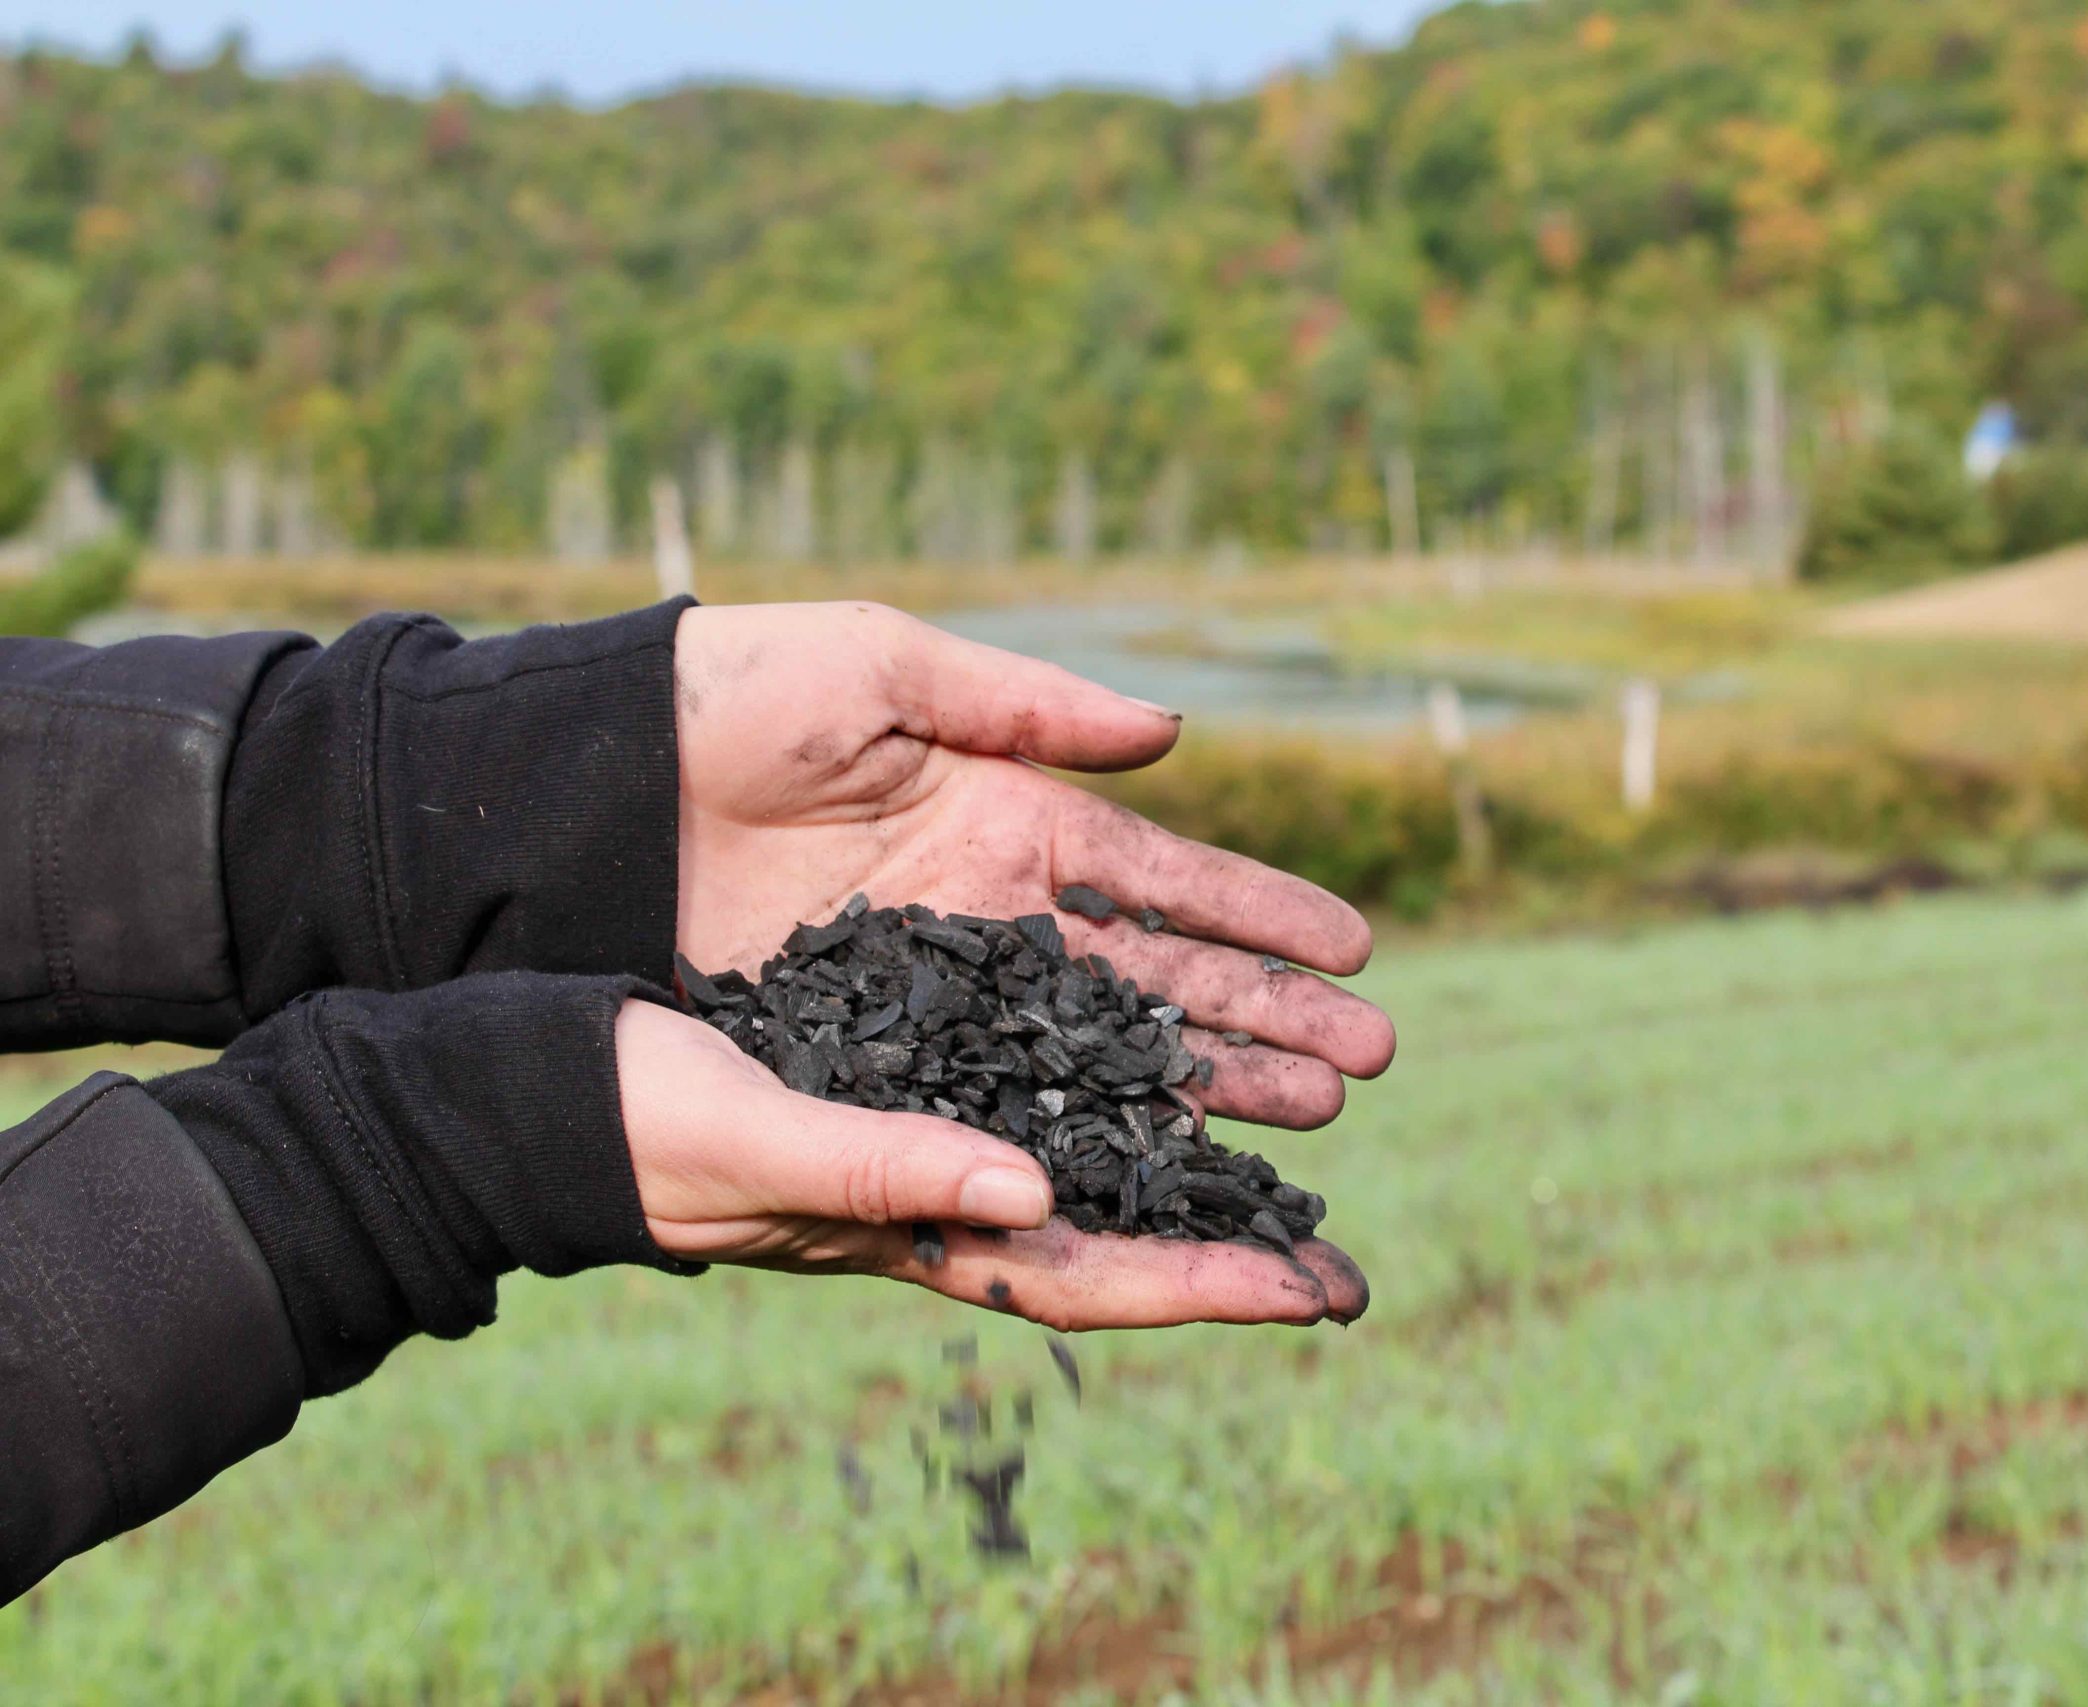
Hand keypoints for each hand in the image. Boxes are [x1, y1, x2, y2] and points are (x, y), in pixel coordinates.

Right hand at [617, 1001, 1367, 1326]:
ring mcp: (935, 1121)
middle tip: (1342, 1258)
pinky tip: (1176, 1038)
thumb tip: (1037, 1193)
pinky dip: (1119, 1058)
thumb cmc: (634, 1128)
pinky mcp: (913, 1053)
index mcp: (917, 1230)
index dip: (1201, 1288)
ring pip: (1099, 1139)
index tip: (1311, 1294)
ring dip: (1199, 1133)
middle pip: (1118, 1225)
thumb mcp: (760, 1140)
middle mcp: (947, 1185)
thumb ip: (885, 1169)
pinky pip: (1046, 1061)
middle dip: (1228, 1241)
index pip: (1087, 1280)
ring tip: (1308, 1112)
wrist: (547, 1081)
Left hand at [671, 602, 1396, 1137]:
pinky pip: (997, 1103)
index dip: (1260, 910)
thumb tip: (1172, 735)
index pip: (1164, 874)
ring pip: (1099, 1054)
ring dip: (1208, 1085)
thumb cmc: (729, 699)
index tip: (1356, 945)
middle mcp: (993, 917)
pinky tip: (1163, 1163)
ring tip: (1312, 1118)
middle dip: (1266, 1016)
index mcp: (1007, 816)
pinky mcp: (873, 1052)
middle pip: (1158, 978)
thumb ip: (1026, 704)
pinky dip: (1080, 1135)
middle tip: (1371, 1057)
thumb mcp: (884, 669)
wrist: (579, 788)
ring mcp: (940, 995)